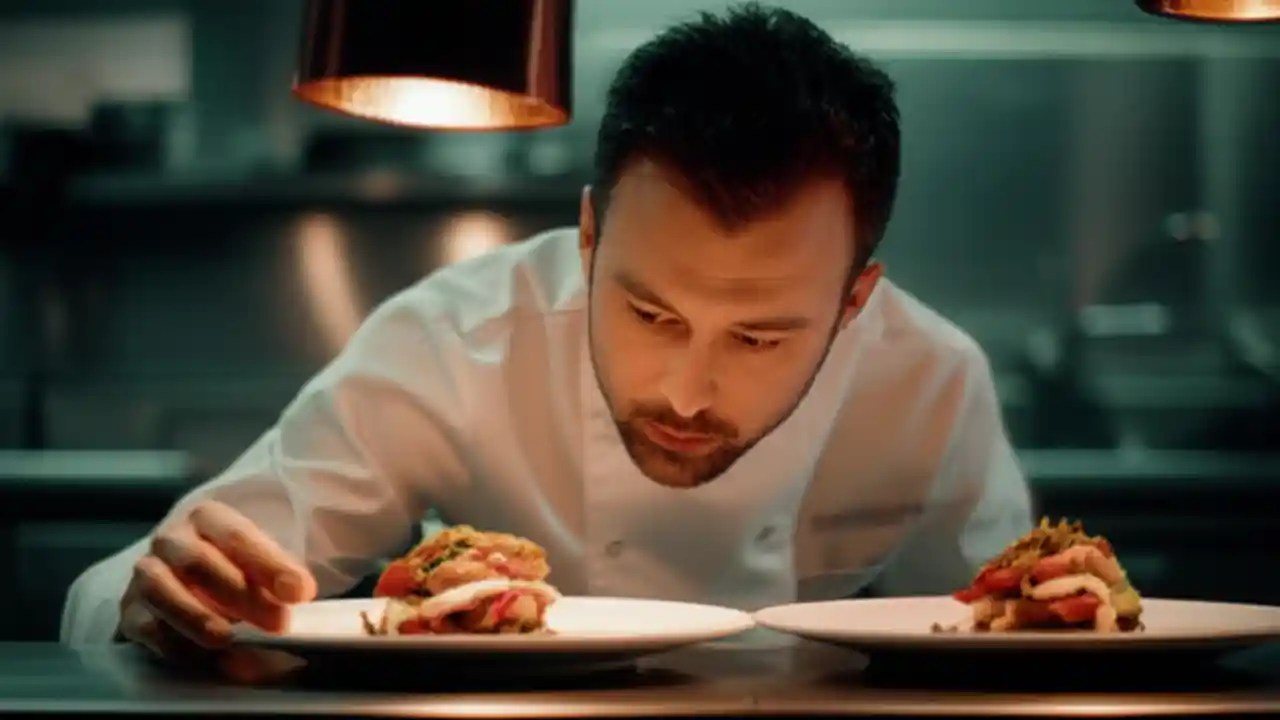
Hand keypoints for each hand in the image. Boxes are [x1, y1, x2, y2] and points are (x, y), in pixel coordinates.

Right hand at [118, 500, 316, 665]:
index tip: (300, 593)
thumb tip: (299, 594)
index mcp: (208, 518)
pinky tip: (208, 657)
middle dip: (240, 595)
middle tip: (276, 623)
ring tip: (229, 639)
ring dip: (198, 618)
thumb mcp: (262, 556)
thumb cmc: (236, 564)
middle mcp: (171, 540)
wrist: (190, 577)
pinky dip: (178, 644)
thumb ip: (281, 572)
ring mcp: (146, 574)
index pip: (238, 536)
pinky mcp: (131, 611)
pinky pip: (147, 627)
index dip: (270, 565)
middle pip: (198, 562)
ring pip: (161, 591)